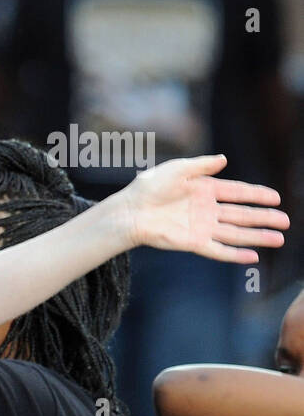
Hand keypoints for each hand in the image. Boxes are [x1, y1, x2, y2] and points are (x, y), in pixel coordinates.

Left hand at [117, 154, 288, 261]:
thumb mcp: (176, 170)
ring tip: (279, 239)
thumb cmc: (148, 188)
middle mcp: (206, 210)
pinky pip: (218, 250)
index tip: (276, 197)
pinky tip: (253, 257)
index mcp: (204, 190)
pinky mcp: (193, 243)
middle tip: (286, 221)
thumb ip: (201, 166)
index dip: (257, 195)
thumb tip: (224, 159)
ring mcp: (201, 227)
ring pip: (236, 233)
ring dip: (257, 237)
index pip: (238, 192)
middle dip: (265, 218)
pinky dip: (235, 254)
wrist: (129, 211)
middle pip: (242, 215)